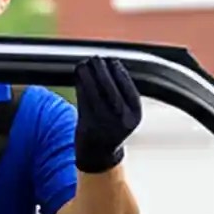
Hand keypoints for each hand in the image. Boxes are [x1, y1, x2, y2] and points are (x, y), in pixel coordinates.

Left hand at [73, 57, 141, 173]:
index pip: (127, 86)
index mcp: (135, 115)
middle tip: (96, 58)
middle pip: (110, 86)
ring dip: (88, 74)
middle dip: (102, 69)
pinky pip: (83, 98)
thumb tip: (113, 64)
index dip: (118, 71)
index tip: (111, 60)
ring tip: (84, 64)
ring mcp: (104, 123)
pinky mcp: (87, 124)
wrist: (98, 155)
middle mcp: (121, 119)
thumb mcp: (125, 114)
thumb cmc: (111, 127)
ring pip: (94, 91)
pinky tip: (78, 75)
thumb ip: (123, 94)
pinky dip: (80, 84)